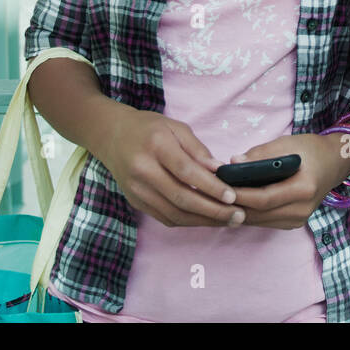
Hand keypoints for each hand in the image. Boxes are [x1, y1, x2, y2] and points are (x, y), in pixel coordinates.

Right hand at [95, 105, 245, 227]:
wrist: (111, 136)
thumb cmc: (149, 128)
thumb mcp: (176, 127)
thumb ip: (198, 149)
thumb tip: (220, 171)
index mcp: (156, 146)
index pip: (186, 171)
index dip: (211, 186)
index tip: (233, 196)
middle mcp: (143, 170)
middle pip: (181, 198)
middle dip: (213, 210)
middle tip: (238, 215)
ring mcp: (137, 190)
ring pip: (174, 214)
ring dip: (204, 221)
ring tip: (228, 220)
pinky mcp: (136, 202)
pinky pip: (165, 217)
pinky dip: (188, 221)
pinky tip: (207, 219)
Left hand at [228, 133, 349, 228]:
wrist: (335, 163)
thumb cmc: (311, 149)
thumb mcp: (287, 143)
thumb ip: (260, 154)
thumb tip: (233, 162)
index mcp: (303, 189)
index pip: (264, 198)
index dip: (240, 195)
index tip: (220, 188)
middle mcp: (301, 210)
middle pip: (259, 213)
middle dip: (233, 205)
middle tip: (210, 195)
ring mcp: (298, 220)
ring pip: (259, 220)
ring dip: (237, 212)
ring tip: (216, 200)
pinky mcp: (293, 223)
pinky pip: (264, 221)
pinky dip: (248, 213)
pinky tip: (232, 205)